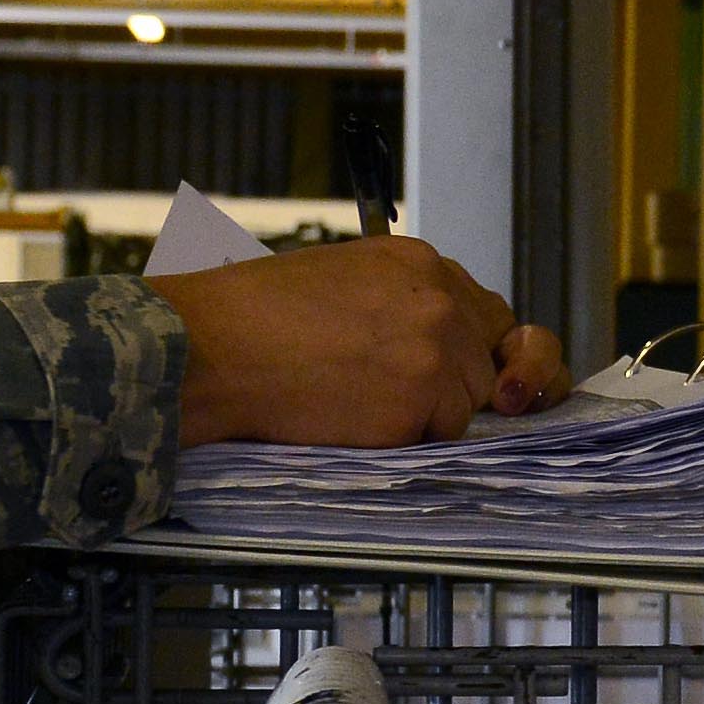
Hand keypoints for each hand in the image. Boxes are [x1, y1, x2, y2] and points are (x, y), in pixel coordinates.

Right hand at [151, 236, 554, 445]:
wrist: (217, 345)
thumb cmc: (259, 315)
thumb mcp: (345, 278)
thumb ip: (402, 301)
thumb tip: (433, 342)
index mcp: (421, 263)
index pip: (486, 315)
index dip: (471, 351)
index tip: (451, 372)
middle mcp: (441, 299)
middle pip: (484, 365)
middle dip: (449, 388)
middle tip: (384, 391)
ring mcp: (435, 348)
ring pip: (464, 406)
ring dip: (423, 415)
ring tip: (355, 398)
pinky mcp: (421, 396)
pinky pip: (433, 437)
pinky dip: (400, 439)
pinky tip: (351, 415)